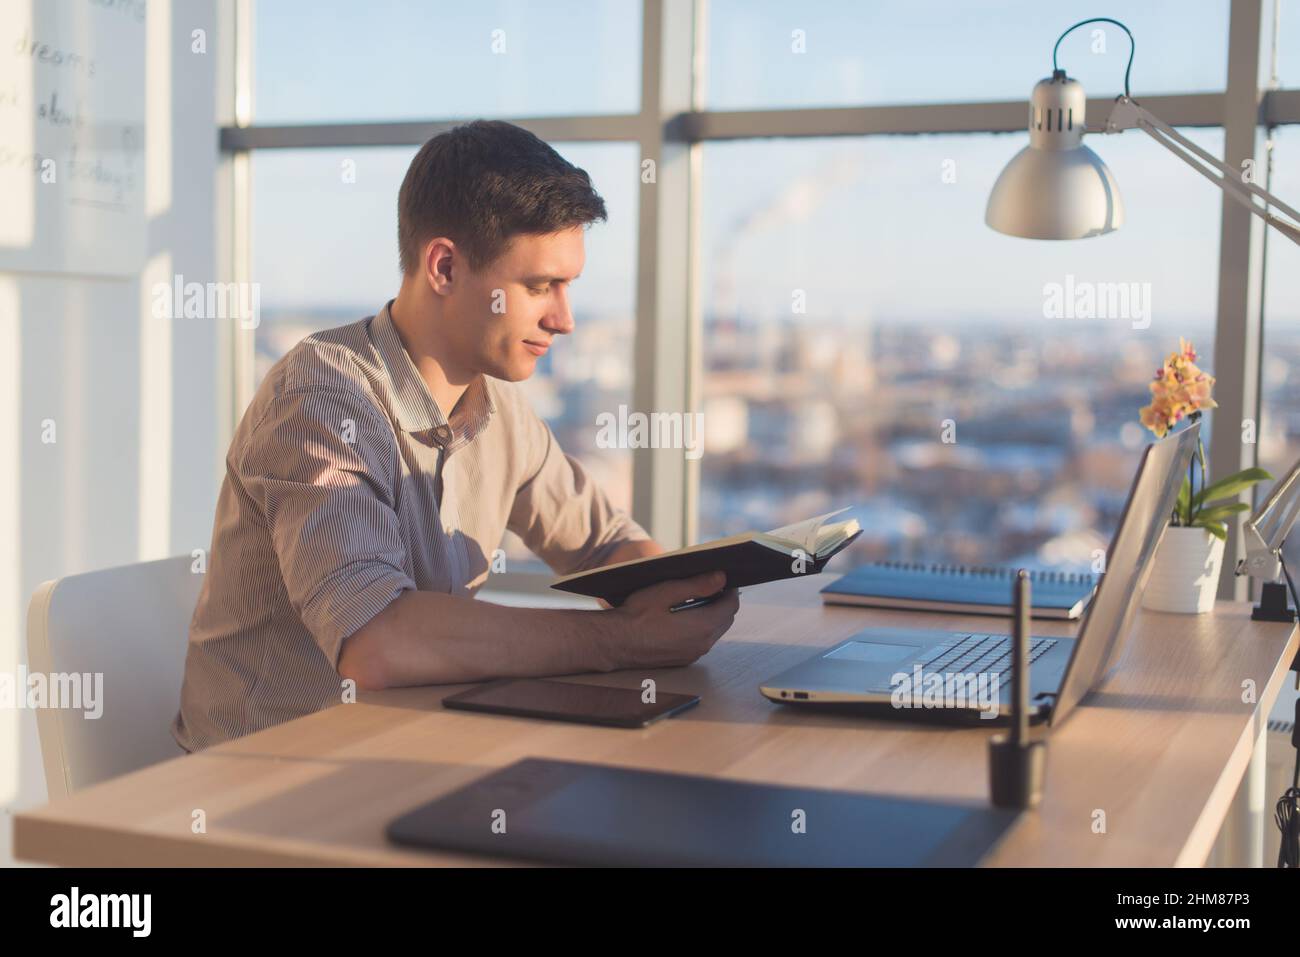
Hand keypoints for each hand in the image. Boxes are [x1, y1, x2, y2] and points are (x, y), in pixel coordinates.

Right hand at [600, 571, 739, 669]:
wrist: (614, 642)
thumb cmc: (637, 614)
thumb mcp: (667, 591)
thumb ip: (698, 584)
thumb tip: (722, 577)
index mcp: (703, 627)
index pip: (731, 605)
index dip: (729, 589)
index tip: (723, 577)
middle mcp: (702, 645)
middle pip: (725, 619)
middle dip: (722, 601)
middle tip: (709, 585)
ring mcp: (692, 655)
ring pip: (714, 632)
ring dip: (711, 615)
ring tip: (695, 598)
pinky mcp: (682, 660)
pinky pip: (701, 641)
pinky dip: (700, 628)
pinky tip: (683, 617)